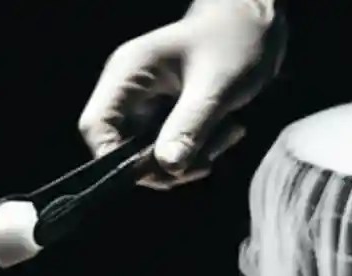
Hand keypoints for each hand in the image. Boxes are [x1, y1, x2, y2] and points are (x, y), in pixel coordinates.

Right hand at [78, 1, 286, 188]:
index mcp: (127, 74)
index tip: (162, 173)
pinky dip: (203, 151)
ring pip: (155, 156)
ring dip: (193, 159)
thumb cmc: (234, 43)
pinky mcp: (170, 115)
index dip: (117, 159)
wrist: (256, 25)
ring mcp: (150, 104)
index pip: (96, 127)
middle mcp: (131, 91)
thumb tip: (168, 168)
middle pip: (125, 150)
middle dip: (168, 165)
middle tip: (209, 157)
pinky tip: (230, 129)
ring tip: (229, 132)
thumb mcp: (216, 88)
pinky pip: (177, 149)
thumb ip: (191, 126)